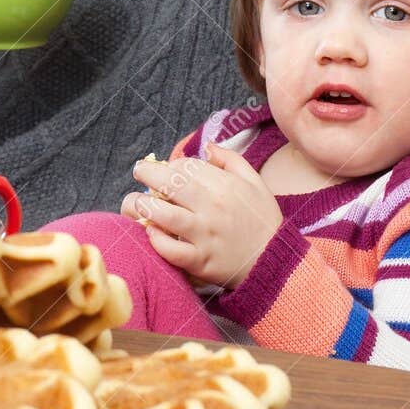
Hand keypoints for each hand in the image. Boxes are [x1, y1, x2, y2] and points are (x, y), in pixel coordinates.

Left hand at [120, 143, 283, 287]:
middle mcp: (213, 208)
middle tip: (139, 172)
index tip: (166, 169)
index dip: (171, 165)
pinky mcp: (200, 261)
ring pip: (164, 215)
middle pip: (170, 184)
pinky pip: (170, 249)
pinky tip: (151, 232)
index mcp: (225, 186)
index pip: (186, 167)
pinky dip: (156, 240)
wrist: (275, 262)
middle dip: (147, 174)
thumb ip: (231, 160)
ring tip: (134, 203)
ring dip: (142, 206)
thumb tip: (206, 146)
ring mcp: (205, 235)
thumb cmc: (262, 220)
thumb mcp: (255, 182)